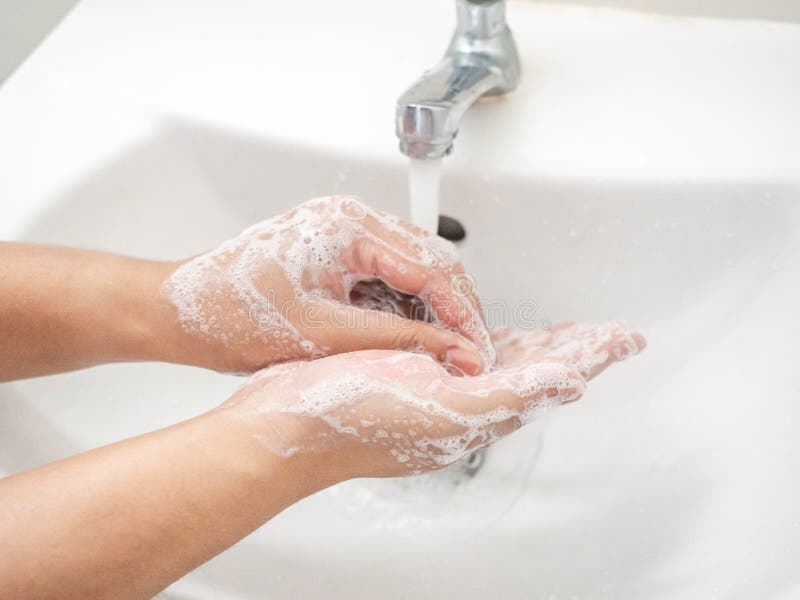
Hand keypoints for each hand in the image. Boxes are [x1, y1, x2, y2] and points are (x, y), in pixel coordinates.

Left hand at [162, 196, 491, 374]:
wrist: (180, 312)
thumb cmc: (232, 315)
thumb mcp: (324, 335)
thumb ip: (397, 340)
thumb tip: (455, 352)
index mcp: (346, 226)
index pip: (429, 266)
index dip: (461, 313)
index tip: (479, 348)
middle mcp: (348, 218)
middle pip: (428, 259)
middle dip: (453, 308)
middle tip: (469, 352)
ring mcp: (341, 231)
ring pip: (411, 267)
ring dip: (430, 308)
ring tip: (442, 350)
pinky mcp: (334, 250)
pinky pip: (386, 274)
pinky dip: (402, 306)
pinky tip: (407, 336)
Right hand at [219, 322, 645, 478]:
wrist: (285, 427)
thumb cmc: (350, 420)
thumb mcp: (438, 408)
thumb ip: (508, 395)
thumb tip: (568, 383)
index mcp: (479, 411)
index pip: (553, 378)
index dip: (593, 355)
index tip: (627, 339)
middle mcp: (464, 402)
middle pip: (535, 369)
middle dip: (572, 348)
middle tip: (604, 333)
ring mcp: (436, 389)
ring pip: (502, 362)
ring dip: (537, 345)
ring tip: (563, 332)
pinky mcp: (408, 374)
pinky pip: (461, 353)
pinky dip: (486, 339)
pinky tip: (487, 333)